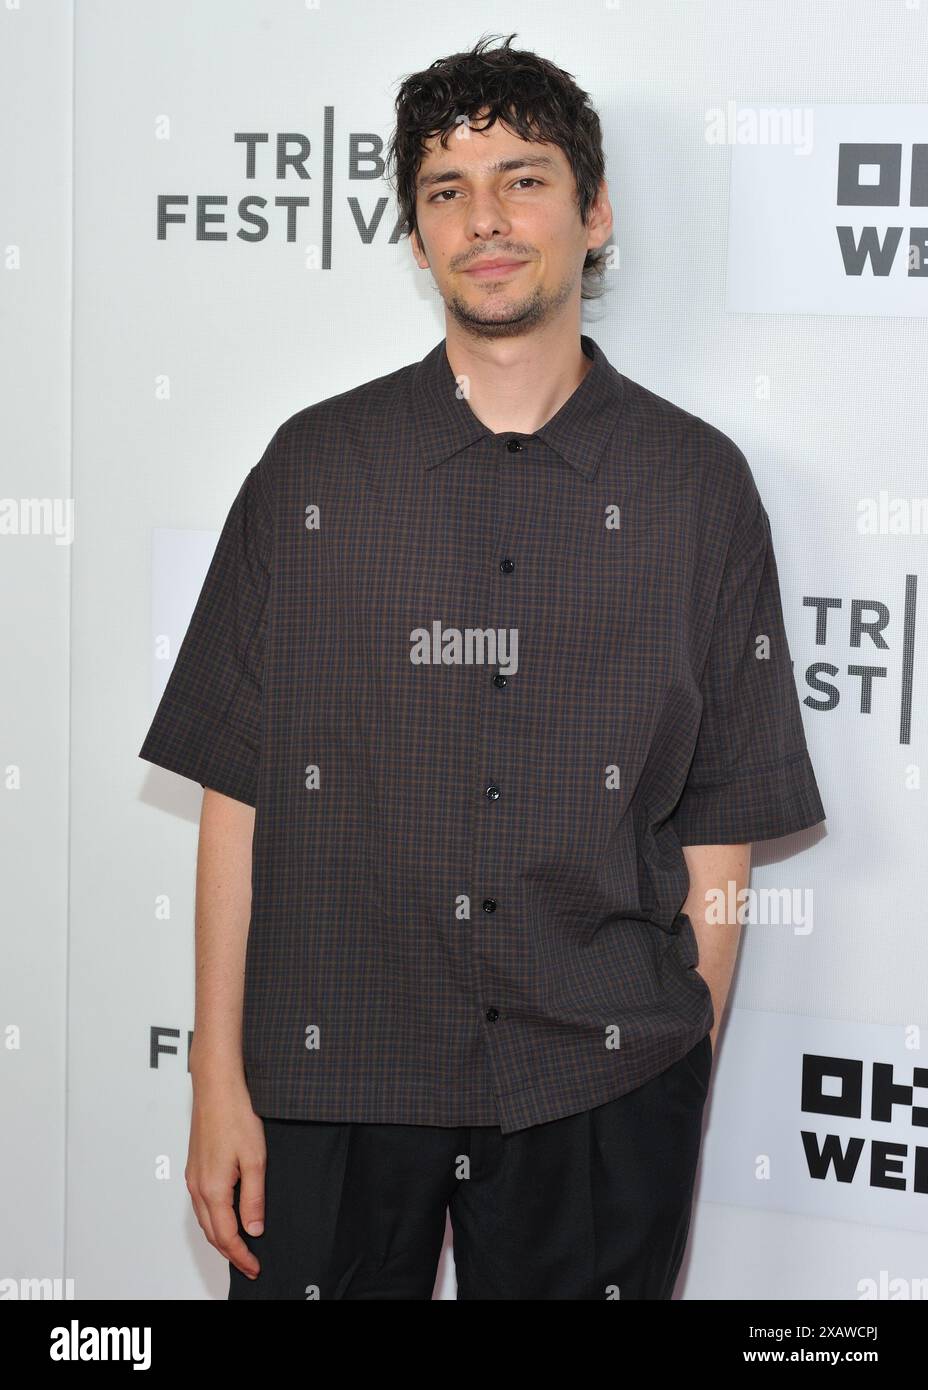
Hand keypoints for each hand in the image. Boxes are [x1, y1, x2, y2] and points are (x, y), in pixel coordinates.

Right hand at [185, 1075, 266, 1279]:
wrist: (217, 1087)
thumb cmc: (236, 1116)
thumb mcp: (255, 1159)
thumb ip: (254, 1198)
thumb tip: (253, 1228)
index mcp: (213, 1189)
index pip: (226, 1236)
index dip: (241, 1256)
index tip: (255, 1267)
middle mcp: (198, 1186)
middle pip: (212, 1233)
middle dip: (230, 1252)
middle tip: (249, 1264)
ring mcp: (193, 1176)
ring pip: (204, 1219)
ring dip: (221, 1237)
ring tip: (240, 1247)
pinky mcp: (194, 1167)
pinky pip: (202, 1204)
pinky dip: (214, 1219)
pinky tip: (226, 1217)